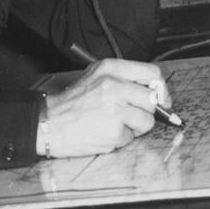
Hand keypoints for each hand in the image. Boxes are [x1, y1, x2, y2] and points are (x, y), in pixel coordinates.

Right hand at [40, 57, 168, 158]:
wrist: (48, 123)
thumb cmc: (72, 103)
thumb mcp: (96, 77)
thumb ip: (123, 79)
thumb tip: (154, 91)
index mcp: (111, 69)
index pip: (152, 73)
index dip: (161, 89)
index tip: (160, 99)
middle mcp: (114, 86)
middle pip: (153, 100)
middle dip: (148, 112)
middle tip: (134, 116)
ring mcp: (115, 109)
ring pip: (146, 121)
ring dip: (135, 128)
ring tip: (114, 124)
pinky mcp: (114, 131)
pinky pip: (131, 138)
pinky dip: (121, 139)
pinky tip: (105, 132)